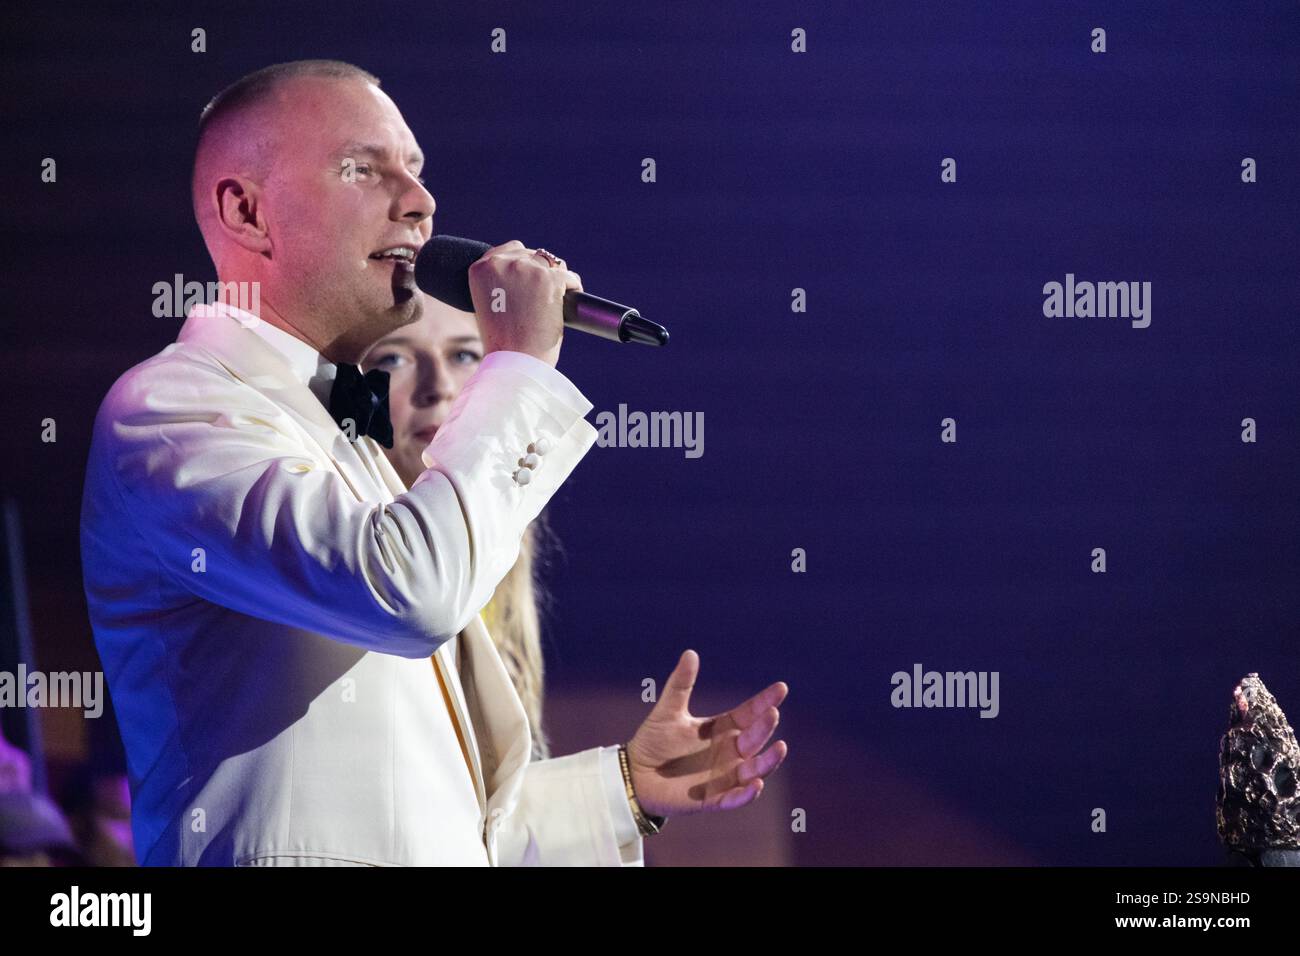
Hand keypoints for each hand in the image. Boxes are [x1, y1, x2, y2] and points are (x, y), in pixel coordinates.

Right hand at [467, 240, 582, 367]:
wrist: (514, 360)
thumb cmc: (503, 341)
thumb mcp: (491, 304)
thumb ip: (501, 283)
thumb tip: (525, 275)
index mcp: (481, 268)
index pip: (509, 250)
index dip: (524, 262)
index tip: (531, 276)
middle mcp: (501, 263)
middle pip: (531, 254)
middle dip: (540, 269)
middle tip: (547, 289)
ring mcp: (526, 269)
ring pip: (552, 263)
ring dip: (558, 275)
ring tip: (562, 291)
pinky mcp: (549, 280)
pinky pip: (568, 276)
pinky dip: (574, 286)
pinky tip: (574, 296)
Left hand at [626, 649, 788, 818]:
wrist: (634, 774)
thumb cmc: (653, 740)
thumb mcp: (668, 710)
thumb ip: (680, 684)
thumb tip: (690, 653)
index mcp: (722, 728)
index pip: (749, 714)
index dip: (765, 701)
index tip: (781, 688)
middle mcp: (729, 751)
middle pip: (755, 739)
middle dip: (766, 727)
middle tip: (772, 713)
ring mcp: (724, 775)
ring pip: (755, 770)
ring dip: (768, 761)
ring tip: (780, 747)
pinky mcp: (714, 798)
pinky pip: (735, 798)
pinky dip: (747, 794)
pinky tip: (757, 785)